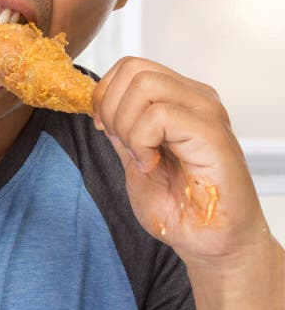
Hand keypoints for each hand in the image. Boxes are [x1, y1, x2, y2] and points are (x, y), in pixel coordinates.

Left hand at [92, 57, 271, 263]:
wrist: (209, 243)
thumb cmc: (177, 206)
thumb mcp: (133, 157)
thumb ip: (120, 128)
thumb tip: (98, 104)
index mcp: (178, 98)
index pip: (130, 66)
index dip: (104, 94)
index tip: (104, 130)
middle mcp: (195, 98)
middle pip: (133, 67)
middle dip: (110, 107)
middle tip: (122, 144)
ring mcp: (206, 113)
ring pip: (144, 84)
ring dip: (127, 124)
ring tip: (141, 157)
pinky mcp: (212, 134)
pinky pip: (160, 115)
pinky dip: (141, 141)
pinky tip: (152, 165)